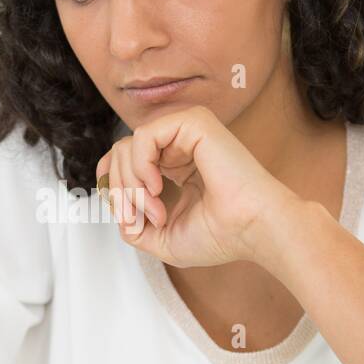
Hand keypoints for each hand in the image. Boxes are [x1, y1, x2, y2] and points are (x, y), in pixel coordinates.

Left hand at [95, 105, 295, 266]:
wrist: (251, 229)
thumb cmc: (220, 236)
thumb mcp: (163, 239)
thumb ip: (134, 226)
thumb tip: (117, 212)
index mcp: (175, 165)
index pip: (125, 159)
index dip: (112, 183)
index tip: (124, 213)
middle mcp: (179, 145)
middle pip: (121, 154)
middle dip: (122, 192)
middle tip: (145, 218)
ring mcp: (186, 132)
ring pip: (128, 146)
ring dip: (132, 185)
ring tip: (157, 209)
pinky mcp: (193, 123)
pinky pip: (143, 137)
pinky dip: (141, 166)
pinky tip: (158, 187)